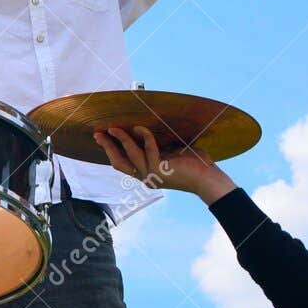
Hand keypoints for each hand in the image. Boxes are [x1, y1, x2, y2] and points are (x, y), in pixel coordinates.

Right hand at [93, 125, 234, 202]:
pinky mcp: (161, 170)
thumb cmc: (194, 165)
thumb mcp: (171, 153)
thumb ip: (157, 146)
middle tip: (98, 134)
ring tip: (114, 128)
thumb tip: (144, 128)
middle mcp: (146, 178)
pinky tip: (140, 127)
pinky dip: (144, 136)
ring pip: (129, 156)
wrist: (209, 179)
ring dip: (120, 140)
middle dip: (107, 148)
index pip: (122, 164)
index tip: (101, 137)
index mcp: (147, 175)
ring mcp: (152, 176)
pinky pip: (148, 149)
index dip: (110, 151)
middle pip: (118, 163)